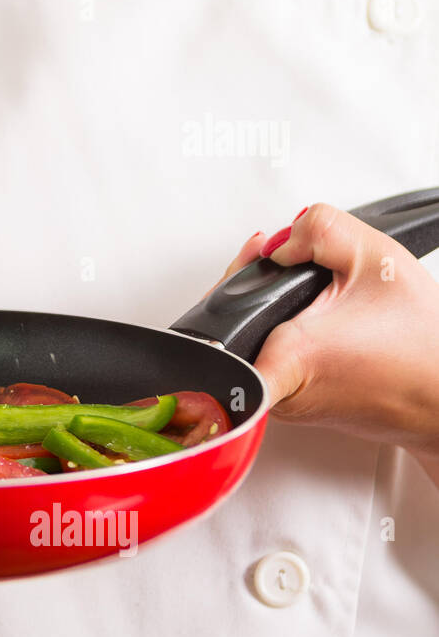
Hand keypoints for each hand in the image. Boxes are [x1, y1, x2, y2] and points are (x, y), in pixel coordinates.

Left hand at [219, 204, 438, 477]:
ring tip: (300, 280)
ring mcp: (280, 404)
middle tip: (280, 254)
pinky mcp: (291, 407)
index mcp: (286, 357)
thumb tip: (281, 237)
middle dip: (253, 279)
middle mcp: (275, 388)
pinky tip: (307, 310)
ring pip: (247, 340)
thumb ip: (321, 229)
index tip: (255, 256)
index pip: (219, 323)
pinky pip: (265, 357)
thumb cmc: (424, 347)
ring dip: (267, 304)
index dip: (231, 278)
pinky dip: (281, 329)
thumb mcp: (377, 259)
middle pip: (230, 322)